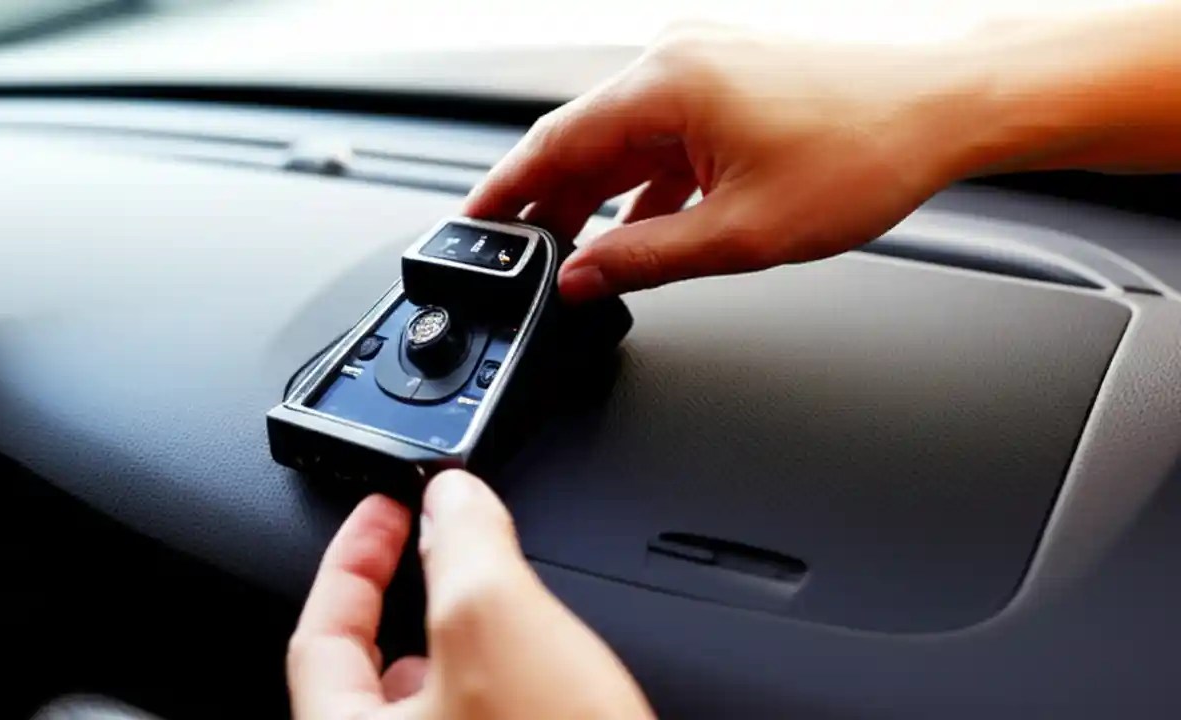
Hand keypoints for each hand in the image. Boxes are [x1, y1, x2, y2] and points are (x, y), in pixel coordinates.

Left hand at [287, 470, 654, 719]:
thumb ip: (464, 549)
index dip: (353, 557)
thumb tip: (453, 502)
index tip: (386, 511)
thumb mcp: (498, 630)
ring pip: (426, 709)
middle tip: (437, 551)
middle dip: (402, 602)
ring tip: (493, 610)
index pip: (320, 632)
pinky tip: (541, 684)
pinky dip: (497, 691)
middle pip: (365, 675)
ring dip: (456, 647)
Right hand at [462, 26, 992, 301]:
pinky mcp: (728, 86)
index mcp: (664, 85)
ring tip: (578, 254)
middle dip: (548, 205)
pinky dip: (643, 184)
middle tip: (525, 263)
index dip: (504, 193)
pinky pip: (663, 139)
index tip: (473, 226)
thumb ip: (645, 258)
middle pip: (581, 142)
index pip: (551, 143)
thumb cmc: (865, 150)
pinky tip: (639, 227)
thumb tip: (584, 276)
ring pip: (622, 143)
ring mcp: (703, 70)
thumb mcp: (741, 233)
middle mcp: (674, 64)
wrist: (947, 109)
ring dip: (597, 197)